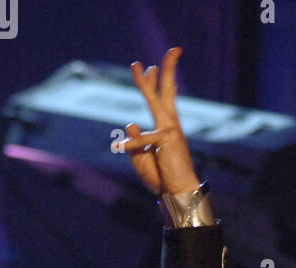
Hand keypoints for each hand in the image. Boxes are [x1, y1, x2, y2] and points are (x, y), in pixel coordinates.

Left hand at [117, 46, 200, 194]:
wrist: (176, 190)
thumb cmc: (160, 175)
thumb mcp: (140, 157)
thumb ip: (135, 141)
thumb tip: (129, 122)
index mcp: (163, 127)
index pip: (159, 100)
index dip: (152, 83)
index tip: (148, 67)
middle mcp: (169, 123)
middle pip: (166, 92)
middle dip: (165, 70)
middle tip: (171, 49)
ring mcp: (171, 129)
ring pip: (159, 101)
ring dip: (147, 84)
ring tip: (141, 67)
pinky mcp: (169, 139)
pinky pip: (145, 138)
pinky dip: (132, 143)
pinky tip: (119, 147)